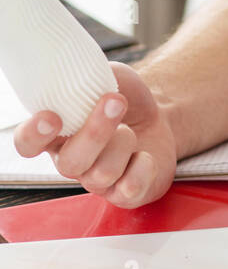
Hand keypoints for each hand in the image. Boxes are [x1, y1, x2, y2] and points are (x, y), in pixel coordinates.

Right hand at [12, 61, 177, 207]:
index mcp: (57, 133)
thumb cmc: (124, 97)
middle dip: (96, 131)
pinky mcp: (124, 193)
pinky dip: (144, 166)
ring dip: (124, 143)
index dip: (34, 135)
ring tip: (132, 129)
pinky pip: (130, 188)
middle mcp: (72, 161)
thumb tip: (76, 75)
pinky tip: (145, 154)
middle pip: (71, 162)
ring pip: (103, 173)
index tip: (51, 117)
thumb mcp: (107, 77)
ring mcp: (97, 180)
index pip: (28, 143)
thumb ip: (89, 78)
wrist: (158, 115)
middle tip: (116, 101)